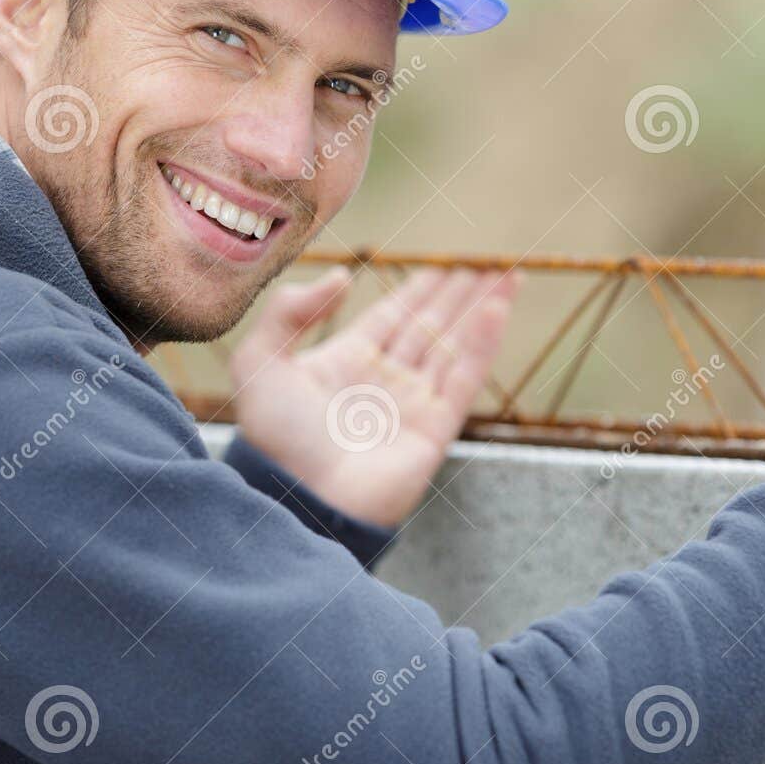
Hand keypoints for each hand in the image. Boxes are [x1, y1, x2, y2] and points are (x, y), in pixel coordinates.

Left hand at [229, 266, 519, 526]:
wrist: (299, 498)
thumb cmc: (274, 439)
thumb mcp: (258, 362)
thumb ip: (288, 311)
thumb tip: (341, 277)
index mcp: (344, 363)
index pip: (391, 317)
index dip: (418, 291)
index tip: (444, 267)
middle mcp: (383, 381)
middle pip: (430, 328)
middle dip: (458, 296)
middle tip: (488, 265)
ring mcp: (412, 405)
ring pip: (454, 346)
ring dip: (480, 310)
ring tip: (506, 276)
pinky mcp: (435, 429)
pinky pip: (464, 377)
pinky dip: (483, 342)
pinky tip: (497, 308)